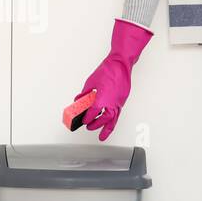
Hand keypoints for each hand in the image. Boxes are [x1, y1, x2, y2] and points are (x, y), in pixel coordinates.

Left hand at [76, 18, 152, 141]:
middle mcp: (111, 103)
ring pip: (113, 119)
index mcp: (102, 99)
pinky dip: (113, 120)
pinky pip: (117, 113)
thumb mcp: (91, 82)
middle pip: (103, 119)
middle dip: (96, 125)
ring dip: (108, 129)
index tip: (83, 121)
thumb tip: (79, 99)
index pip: (92, 113)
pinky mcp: (122, 100)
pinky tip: (110, 122)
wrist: (121, 64)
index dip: (87, 118)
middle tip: (89, 128)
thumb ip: (85, 93)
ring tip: (103, 136)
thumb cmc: (108, 70)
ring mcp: (118, 102)